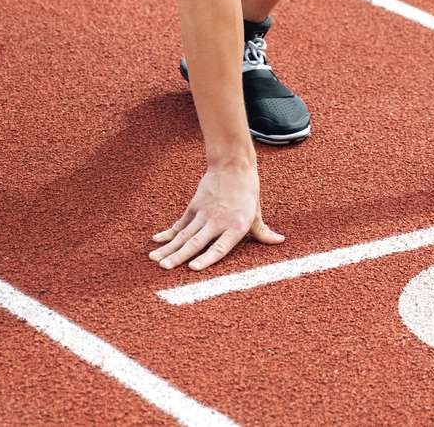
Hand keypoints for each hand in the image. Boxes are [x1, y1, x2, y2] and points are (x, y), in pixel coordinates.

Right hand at [149, 163, 284, 270]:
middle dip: (179, 256)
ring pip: (184, 234)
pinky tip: (157, 240)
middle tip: (164, 268)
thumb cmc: (248, 190)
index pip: (220, 248)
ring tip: (154, 259)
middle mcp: (218, 222)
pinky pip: (180, 223)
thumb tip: (279, 241)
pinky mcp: (195, 206)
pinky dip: (168, 232)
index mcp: (236, 227)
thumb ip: (263, 232)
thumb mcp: (256, 212)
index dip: (207, 258)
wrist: (233, 164)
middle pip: (196, 242)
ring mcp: (204, 213)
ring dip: (169, 247)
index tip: (193, 269)